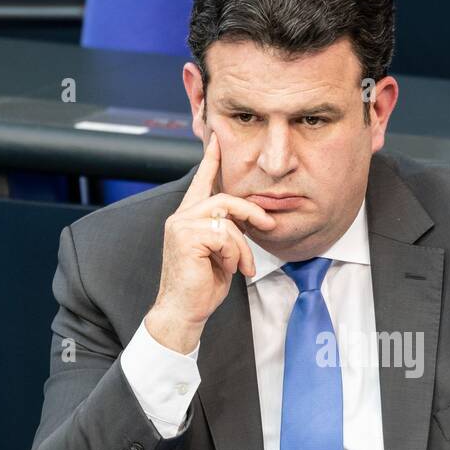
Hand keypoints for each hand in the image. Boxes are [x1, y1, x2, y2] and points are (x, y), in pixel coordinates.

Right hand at [144, 132, 274, 352]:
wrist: (185, 312)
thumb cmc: (202, 286)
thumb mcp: (221, 254)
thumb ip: (227, 232)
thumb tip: (246, 221)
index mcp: (189, 218)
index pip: (201, 182)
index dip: (211, 160)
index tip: (217, 138)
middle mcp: (181, 217)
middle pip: (225, 198)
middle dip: (251, 212)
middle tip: (269, 224)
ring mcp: (181, 225)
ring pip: (228, 220)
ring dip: (242, 247)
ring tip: (242, 267)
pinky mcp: (186, 237)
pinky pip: (225, 236)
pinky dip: (234, 255)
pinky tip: (228, 270)